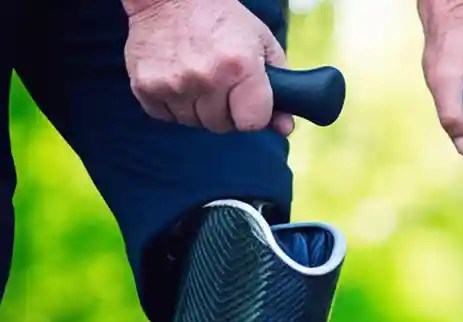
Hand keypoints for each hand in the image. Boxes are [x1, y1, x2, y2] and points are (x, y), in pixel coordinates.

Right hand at [123, 0, 292, 134]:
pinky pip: (165, 116)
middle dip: (225, 110)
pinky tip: (178, 78)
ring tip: (198, 76)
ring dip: (198, 107)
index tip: (247, 101)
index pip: (252, 123)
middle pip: (221, 125)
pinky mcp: (145, 86)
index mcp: (240, 67)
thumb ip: (281, 87)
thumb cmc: (222, 21)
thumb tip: (285, 128)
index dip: (252, 115)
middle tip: (220, 82)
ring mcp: (173, 84)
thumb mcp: (263, 44)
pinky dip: (173, 104)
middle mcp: (206, 78)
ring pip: (193, 122)